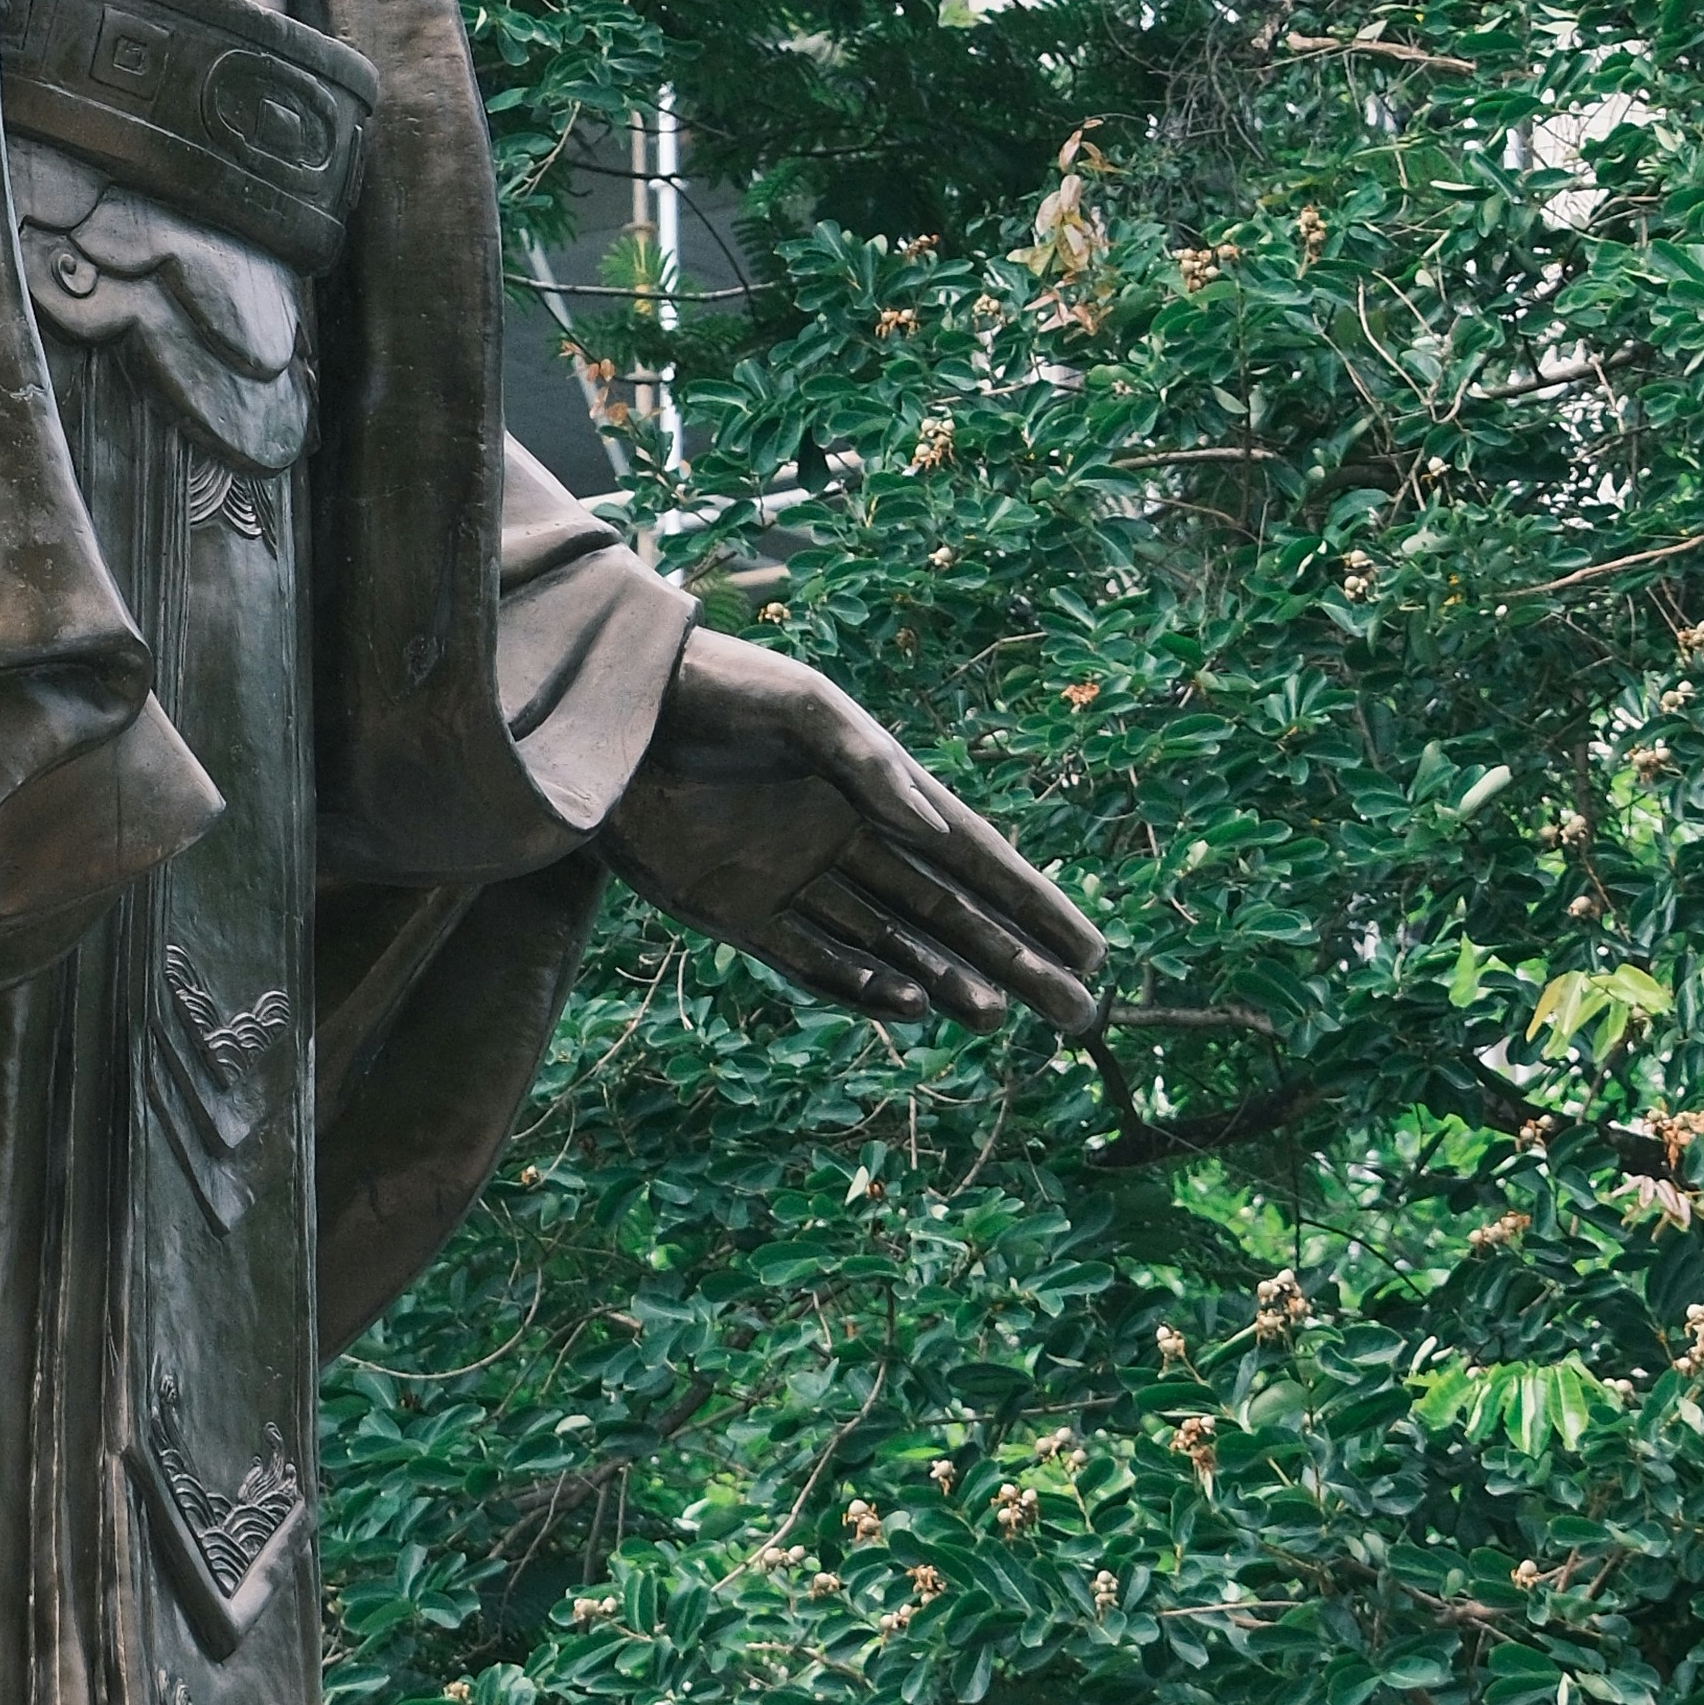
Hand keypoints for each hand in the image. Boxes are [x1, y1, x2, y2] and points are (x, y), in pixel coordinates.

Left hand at [602, 626, 1099, 1036]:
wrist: (614, 717)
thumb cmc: (716, 688)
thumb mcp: (801, 706)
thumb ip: (867, 765)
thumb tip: (934, 831)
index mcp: (878, 790)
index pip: (974, 859)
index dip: (1033, 904)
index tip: (1089, 950)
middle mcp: (848, 843)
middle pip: (950, 916)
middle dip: (1014, 960)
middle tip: (1076, 1012)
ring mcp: (796, 883)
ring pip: (894, 947)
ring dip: (949, 981)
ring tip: (999, 1015)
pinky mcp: (739, 915)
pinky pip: (816, 963)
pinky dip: (866, 987)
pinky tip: (917, 1006)